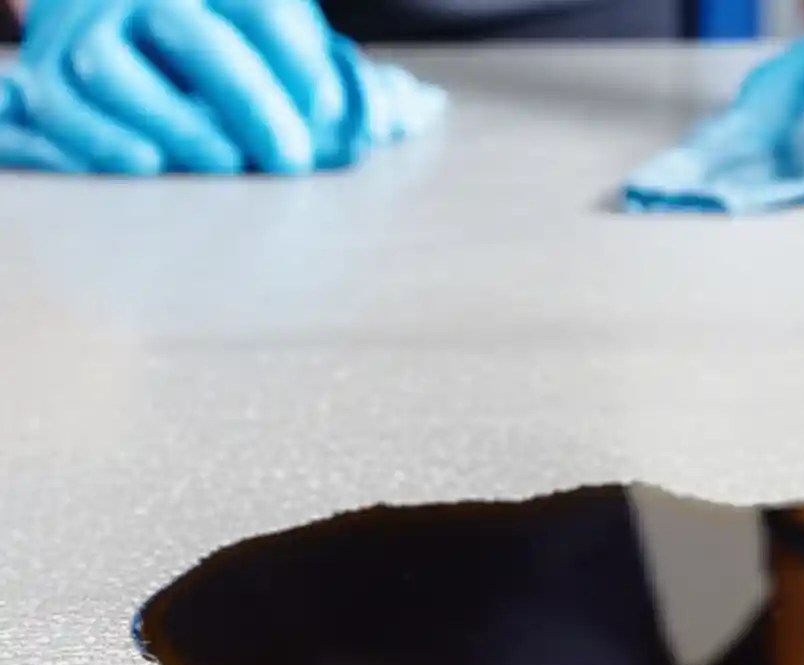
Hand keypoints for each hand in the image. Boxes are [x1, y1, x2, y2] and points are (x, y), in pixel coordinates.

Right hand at [1, 0, 443, 174]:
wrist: (111, 15)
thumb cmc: (218, 40)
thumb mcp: (272, 35)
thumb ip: (335, 73)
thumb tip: (421, 109)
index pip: (259, 6)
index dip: (297, 58)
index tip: (331, 112)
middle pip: (192, 31)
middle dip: (245, 96)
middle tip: (290, 157)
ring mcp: (82, 31)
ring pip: (110, 68)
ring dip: (170, 119)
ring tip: (221, 163)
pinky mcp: (39, 77)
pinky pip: (52, 106)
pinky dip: (93, 139)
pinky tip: (143, 166)